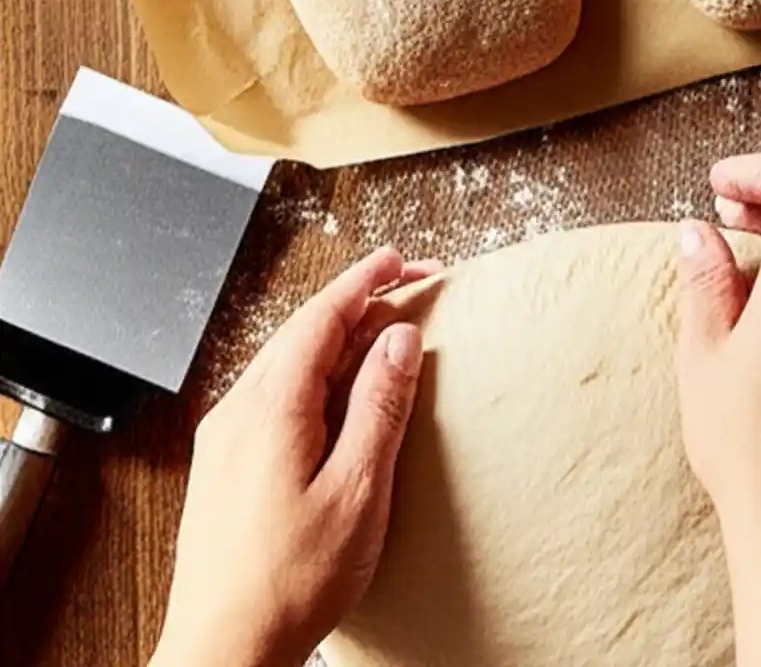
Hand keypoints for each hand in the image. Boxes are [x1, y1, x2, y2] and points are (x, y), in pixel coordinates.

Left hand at [151, 248, 439, 666]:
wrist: (226, 646)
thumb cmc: (290, 580)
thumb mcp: (358, 488)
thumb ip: (379, 407)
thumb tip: (397, 340)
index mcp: (270, 409)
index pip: (321, 317)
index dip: (364, 281)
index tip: (397, 259)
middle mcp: (237, 413)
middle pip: (302, 334)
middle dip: (357, 305)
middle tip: (408, 291)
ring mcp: (226, 439)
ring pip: (288, 364)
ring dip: (339, 342)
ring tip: (386, 340)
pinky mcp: (228, 465)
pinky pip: (275, 396)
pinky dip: (318, 377)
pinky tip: (343, 398)